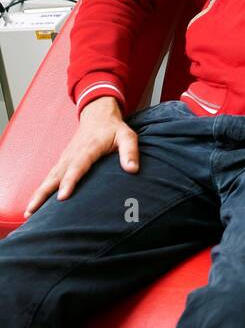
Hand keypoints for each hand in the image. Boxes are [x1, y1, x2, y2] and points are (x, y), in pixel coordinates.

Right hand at [23, 96, 138, 217]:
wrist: (98, 115)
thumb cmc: (113, 129)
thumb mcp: (127, 136)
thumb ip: (130, 152)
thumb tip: (133, 170)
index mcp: (88, 149)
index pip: (77, 168)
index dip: (69, 182)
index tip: (62, 197)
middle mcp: (72, 155)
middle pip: (56, 176)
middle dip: (43, 193)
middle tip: (32, 211)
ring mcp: (65, 158)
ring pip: (49, 178)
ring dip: (38, 194)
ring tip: (29, 212)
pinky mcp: (62, 162)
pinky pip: (50, 177)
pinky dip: (41, 190)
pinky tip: (35, 203)